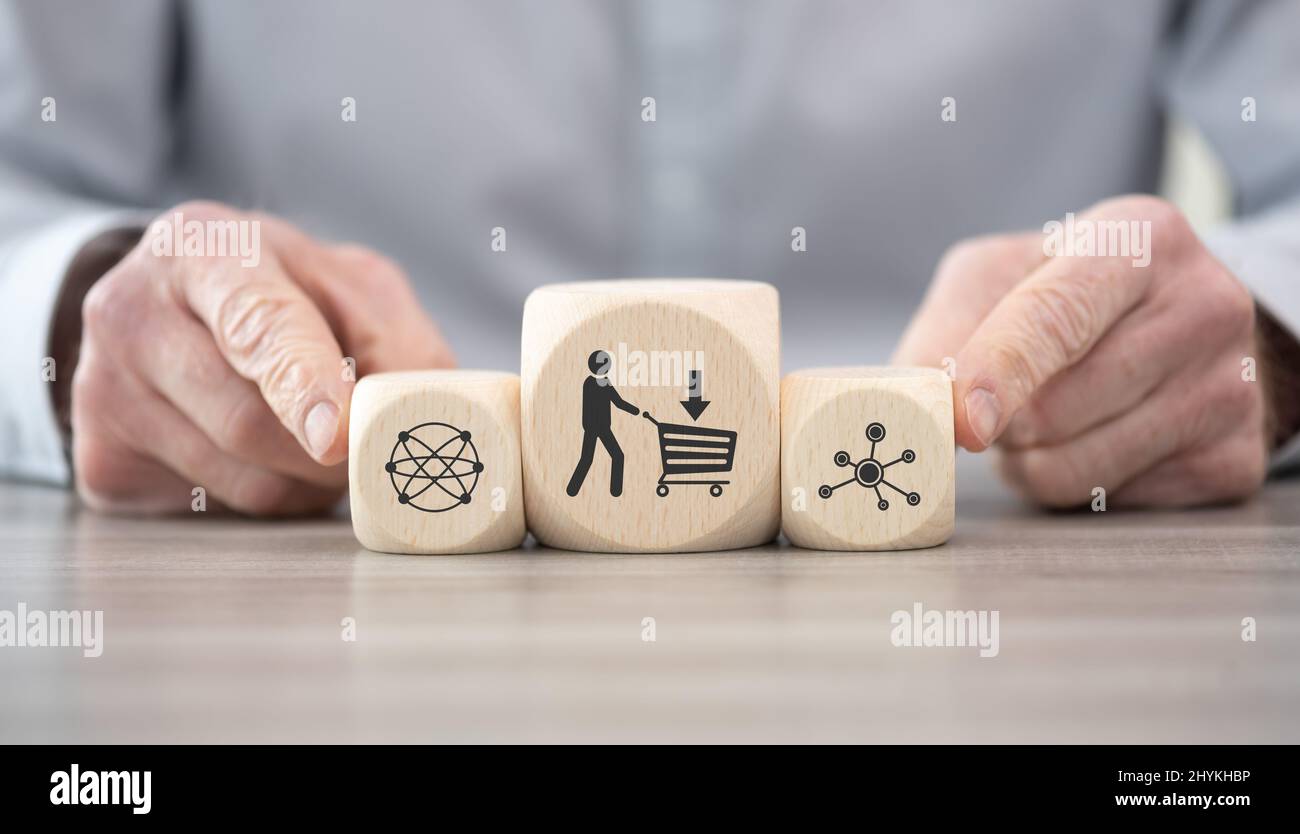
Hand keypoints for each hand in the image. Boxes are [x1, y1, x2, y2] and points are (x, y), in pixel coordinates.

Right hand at [70, 202, 452, 514]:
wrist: (175, 303)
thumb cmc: (283, 292)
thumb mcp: (352, 287)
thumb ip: (398, 340)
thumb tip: (421, 415)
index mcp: (203, 250)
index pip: (257, 324)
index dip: (303, 383)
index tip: (337, 433)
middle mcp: (130, 313)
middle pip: (249, 422)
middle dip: (331, 454)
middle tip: (368, 446)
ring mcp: (102, 390)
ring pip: (241, 481)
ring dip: (308, 485)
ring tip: (315, 440)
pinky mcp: (102, 458)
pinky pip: (214, 512)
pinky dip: (268, 499)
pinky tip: (264, 455)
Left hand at [894, 195, 1269, 507]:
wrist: (1181, 327)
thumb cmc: (1066, 298)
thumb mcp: (995, 280)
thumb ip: (944, 332)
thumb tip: (913, 403)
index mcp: (1138, 238)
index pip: (1056, 315)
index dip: (1000, 372)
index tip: (964, 422)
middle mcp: (1202, 304)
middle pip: (1053, 410)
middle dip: (1001, 423)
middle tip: (1006, 400)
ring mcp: (1229, 385)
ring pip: (1073, 469)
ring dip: (1028, 460)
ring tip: (1048, 418)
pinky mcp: (1233, 458)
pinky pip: (1108, 502)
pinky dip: (1076, 485)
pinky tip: (1096, 439)